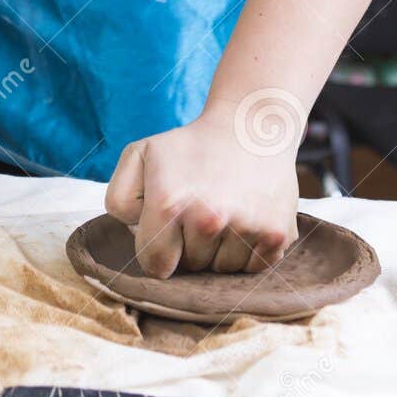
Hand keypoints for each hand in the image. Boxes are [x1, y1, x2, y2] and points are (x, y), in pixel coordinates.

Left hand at [105, 105, 300, 278]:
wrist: (251, 126)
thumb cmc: (191, 146)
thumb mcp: (141, 155)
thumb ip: (119, 198)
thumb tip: (134, 235)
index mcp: (169, 203)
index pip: (154, 265)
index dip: (158, 248)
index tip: (169, 226)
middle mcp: (208, 219)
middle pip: (190, 267)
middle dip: (190, 245)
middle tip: (201, 207)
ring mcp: (245, 228)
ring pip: (222, 270)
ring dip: (220, 250)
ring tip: (225, 209)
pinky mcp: (277, 235)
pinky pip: (253, 269)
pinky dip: (248, 251)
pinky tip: (246, 218)